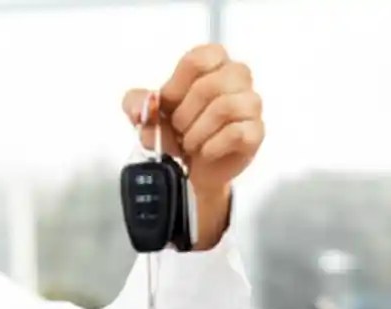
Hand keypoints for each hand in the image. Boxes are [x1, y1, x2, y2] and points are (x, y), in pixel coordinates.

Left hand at [122, 44, 264, 194]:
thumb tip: (140, 107)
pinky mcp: (255, 131)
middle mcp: (236, 76)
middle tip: (179, 130)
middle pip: (210, 86)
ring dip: (197, 133)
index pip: (198, 59)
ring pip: (224, 108)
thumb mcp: (147, 114)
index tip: (169, 105)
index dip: (177, 87)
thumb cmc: (174, 132)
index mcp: (212, 62)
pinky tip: (205, 151)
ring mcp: (250, 103)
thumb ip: (135, 103)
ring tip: (190, 142)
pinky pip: (235, 133)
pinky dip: (211, 147)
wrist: (189, 168)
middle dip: (184, 115)